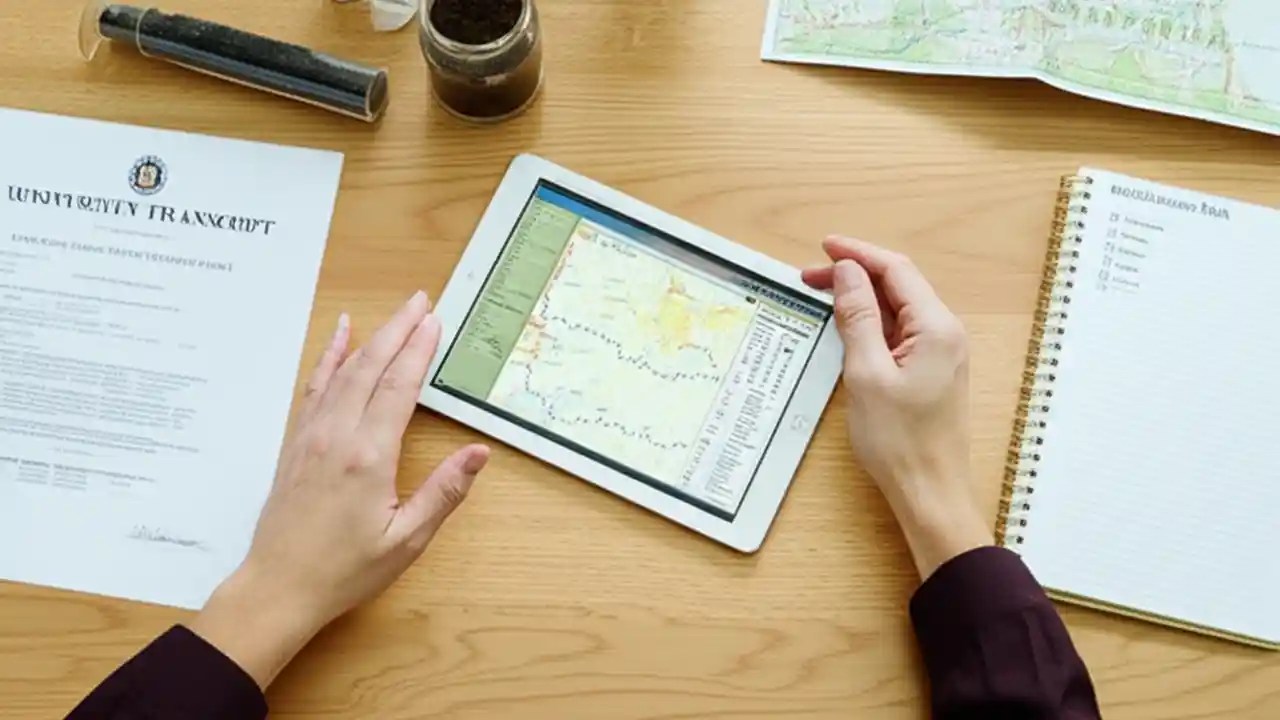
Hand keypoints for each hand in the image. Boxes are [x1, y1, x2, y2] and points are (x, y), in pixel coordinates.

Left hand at [189, 291, 488, 687]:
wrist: (278, 588)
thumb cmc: (345, 569)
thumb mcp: (406, 539)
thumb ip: (444, 492)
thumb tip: (479, 452)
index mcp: (368, 456)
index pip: (399, 388)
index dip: (419, 351)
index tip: (435, 321)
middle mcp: (337, 435)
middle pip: (371, 367)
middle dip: (399, 329)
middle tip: (423, 300)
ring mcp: (311, 435)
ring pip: (344, 371)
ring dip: (372, 337)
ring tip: (397, 312)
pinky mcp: (296, 442)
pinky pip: (315, 386)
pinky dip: (330, 356)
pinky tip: (340, 335)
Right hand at [802, 237, 988, 578]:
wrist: (930, 492)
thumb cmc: (899, 441)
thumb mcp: (866, 373)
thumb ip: (858, 317)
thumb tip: (847, 273)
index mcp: (936, 328)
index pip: (895, 271)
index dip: (858, 253)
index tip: (823, 246)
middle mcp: (946, 333)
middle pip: (899, 285)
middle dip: (855, 274)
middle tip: (809, 277)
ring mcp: (942, 353)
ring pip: (898, 309)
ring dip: (862, 298)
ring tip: (822, 296)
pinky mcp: (932, 371)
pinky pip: (900, 333)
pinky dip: (872, 322)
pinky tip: (847, 327)